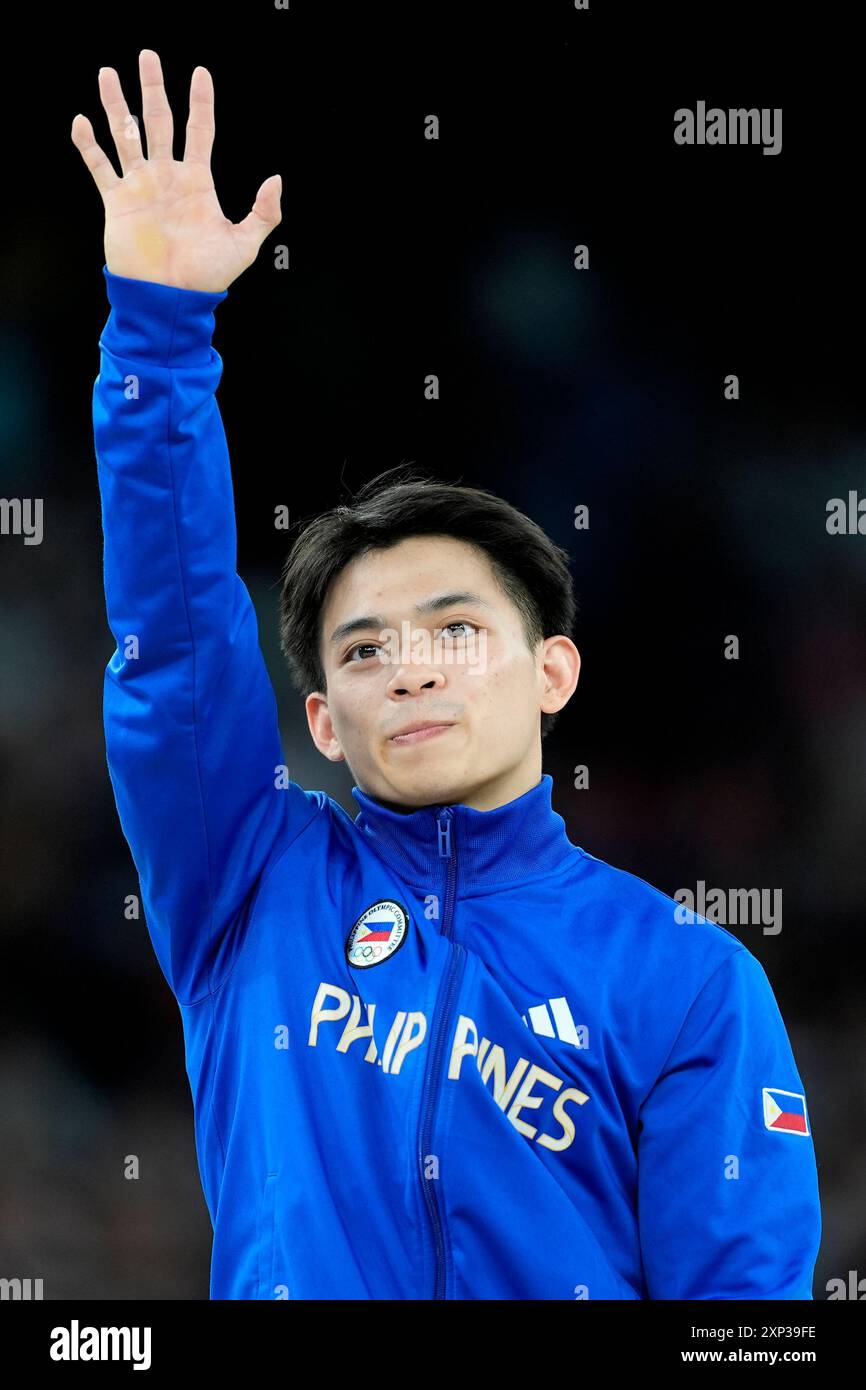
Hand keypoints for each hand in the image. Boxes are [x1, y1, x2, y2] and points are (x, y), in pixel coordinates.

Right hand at [71, 50, 280, 291]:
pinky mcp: (117, 203)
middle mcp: (167, 177)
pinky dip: (89, 146)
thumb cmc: (208, 277)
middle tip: (148, 55)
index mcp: (197, 182)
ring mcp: (141, 187)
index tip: (200, 72)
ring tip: (108, 73)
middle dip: (153, 88)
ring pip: (125, 135)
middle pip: (159, 121)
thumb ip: (262, 212)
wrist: (171, 300)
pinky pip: (100, 168)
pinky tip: (82, 122)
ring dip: (115, 104)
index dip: (201, 102)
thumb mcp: (244, 244)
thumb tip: (275, 179)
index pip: (199, 131)